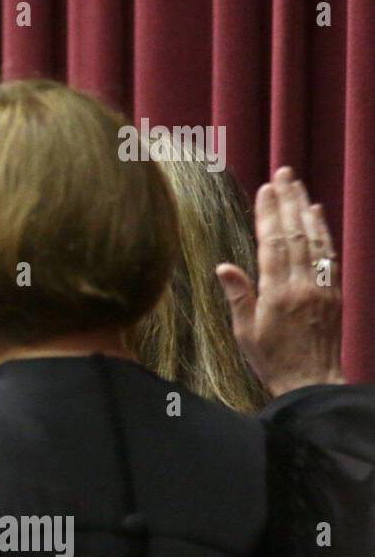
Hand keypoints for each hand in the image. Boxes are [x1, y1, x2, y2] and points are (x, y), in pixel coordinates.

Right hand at [215, 166, 342, 396]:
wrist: (312, 382)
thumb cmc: (272, 360)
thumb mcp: (245, 332)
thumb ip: (238, 296)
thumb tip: (223, 266)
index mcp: (278, 294)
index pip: (273, 244)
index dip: (269, 214)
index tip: (265, 189)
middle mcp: (303, 285)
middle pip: (296, 234)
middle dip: (289, 201)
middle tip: (284, 173)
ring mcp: (322, 288)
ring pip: (315, 240)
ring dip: (306, 210)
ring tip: (299, 186)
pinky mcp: (334, 294)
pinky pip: (329, 255)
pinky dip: (323, 232)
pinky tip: (318, 216)